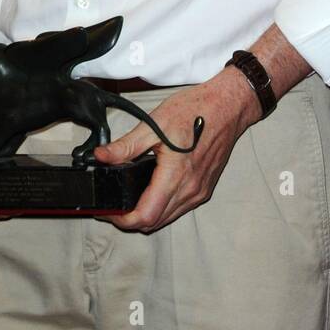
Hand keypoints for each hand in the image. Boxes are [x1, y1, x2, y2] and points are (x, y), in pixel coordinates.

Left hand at [92, 66, 260, 232]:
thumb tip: (101, 157)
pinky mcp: (205, 188)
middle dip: (131, 219)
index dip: (122, 220)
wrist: (227, 106)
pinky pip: (180, 209)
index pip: (146, 216)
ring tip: (129, 199)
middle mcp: (190, 189)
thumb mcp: (154, 124)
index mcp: (176, 175)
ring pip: (168, 218)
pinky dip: (163, 208)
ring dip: (147, 215)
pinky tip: (153, 192)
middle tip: (114, 205)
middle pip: (155, 222)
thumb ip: (125, 146)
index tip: (109, 211)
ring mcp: (199, 191)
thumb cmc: (196, 110)